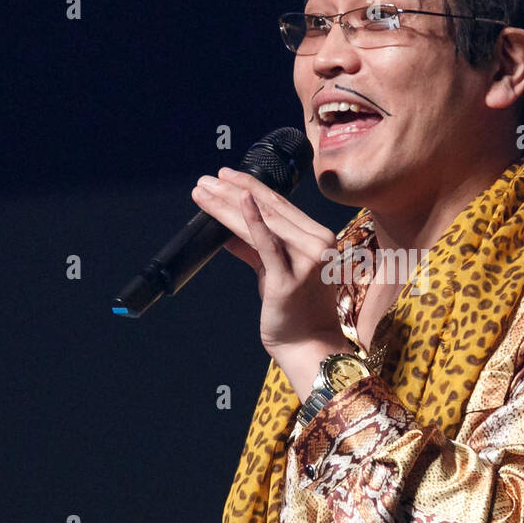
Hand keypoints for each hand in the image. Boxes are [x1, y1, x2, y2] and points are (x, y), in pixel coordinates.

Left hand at [191, 167, 348, 383]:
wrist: (308, 347)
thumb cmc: (295, 312)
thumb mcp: (274, 273)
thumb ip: (255, 251)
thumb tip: (227, 233)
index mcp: (318, 239)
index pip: (280, 206)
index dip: (252, 187)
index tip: (227, 176)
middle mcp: (317, 245)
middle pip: (270, 209)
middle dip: (234, 190)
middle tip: (209, 178)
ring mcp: (305, 261)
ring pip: (264, 222)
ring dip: (229, 202)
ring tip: (205, 190)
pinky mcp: (288, 279)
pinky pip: (267, 245)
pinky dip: (252, 220)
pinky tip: (239, 202)